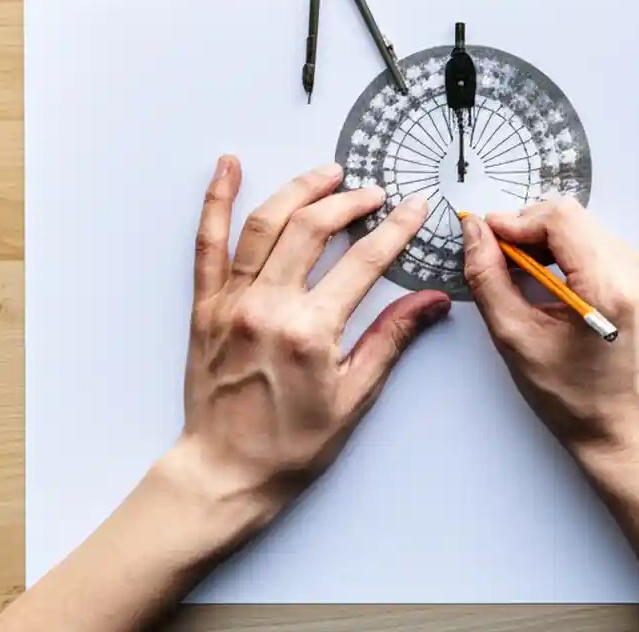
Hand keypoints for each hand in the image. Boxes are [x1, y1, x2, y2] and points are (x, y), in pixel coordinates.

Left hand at [168, 155, 450, 548]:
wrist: (225, 472)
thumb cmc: (289, 446)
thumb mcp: (354, 397)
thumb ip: (392, 339)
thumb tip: (433, 301)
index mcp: (310, 331)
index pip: (363, 262)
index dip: (396, 229)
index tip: (415, 207)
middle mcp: (268, 307)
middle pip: (313, 229)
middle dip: (350, 201)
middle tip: (374, 193)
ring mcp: (231, 302)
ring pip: (265, 224)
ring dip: (298, 189)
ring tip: (327, 173)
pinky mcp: (206, 306)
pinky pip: (207, 242)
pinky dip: (216, 199)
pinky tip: (227, 166)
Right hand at [460, 198, 638, 466]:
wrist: (622, 430)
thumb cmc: (573, 398)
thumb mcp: (516, 338)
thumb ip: (489, 277)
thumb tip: (475, 232)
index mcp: (610, 286)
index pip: (559, 218)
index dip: (514, 220)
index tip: (485, 238)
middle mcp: (636, 270)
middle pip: (570, 217)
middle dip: (526, 230)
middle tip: (497, 259)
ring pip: (581, 226)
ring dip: (544, 241)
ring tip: (520, 275)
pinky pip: (595, 243)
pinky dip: (564, 252)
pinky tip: (547, 281)